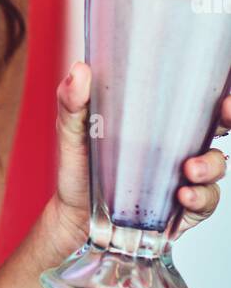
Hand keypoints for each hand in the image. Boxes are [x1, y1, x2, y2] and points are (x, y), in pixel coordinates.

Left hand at [46, 60, 228, 261]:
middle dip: (230, 119)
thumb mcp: (73, 131)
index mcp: (159, 122)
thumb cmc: (79, 169)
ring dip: (210, 165)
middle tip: (226, 114)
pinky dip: (199, 198)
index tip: (222, 91)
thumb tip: (80, 71)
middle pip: (220, 129)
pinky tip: (182, 196)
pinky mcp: (181, 209)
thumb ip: (73, 101)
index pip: (198, 101)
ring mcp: (182, 178)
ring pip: (217, 166)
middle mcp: (177, 147)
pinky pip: (204, 201)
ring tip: (189, 170)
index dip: (218, 95)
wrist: (73, 217)